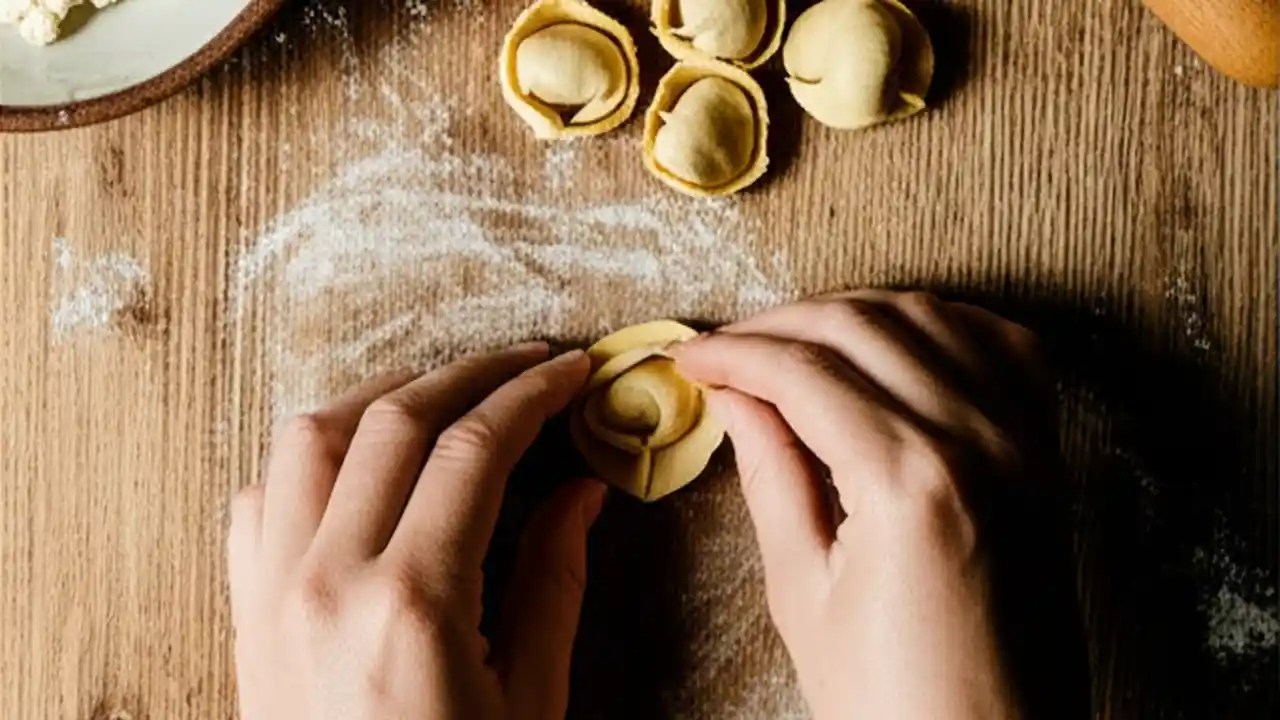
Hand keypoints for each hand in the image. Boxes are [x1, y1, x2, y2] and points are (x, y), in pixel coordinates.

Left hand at [227, 343, 604, 719]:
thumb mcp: (531, 698)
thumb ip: (554, 579)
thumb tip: (580, 491)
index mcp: (411, 606)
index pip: (475, 448)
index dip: (531, 393)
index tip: (570, 368)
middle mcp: (325, 582)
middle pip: (395, 420)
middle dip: (471, 374)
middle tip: (526, 364)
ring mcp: (271, 592)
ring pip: (311, 436)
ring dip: (385, 396)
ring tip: (445, 392)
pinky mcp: (245, 611)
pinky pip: (259, 494)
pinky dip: (312, 454)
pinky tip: (361, 458)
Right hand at [673, 291, 1047, 719]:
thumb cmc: (896, 701)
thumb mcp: (804, 592)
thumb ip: (770, 474)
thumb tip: (735, 397)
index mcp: (909, 482)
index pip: (802, 371)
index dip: (733, 353)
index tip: (692, 357)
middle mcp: (978, 442)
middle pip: (861, 324)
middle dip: (779, 324)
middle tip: (729, 350)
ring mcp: (1023, 443)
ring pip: (930, 316)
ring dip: (852, 312)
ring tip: (795, 343)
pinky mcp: (1044, 456)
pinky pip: (1003, 346)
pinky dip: (942, 324)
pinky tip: (896, 341)